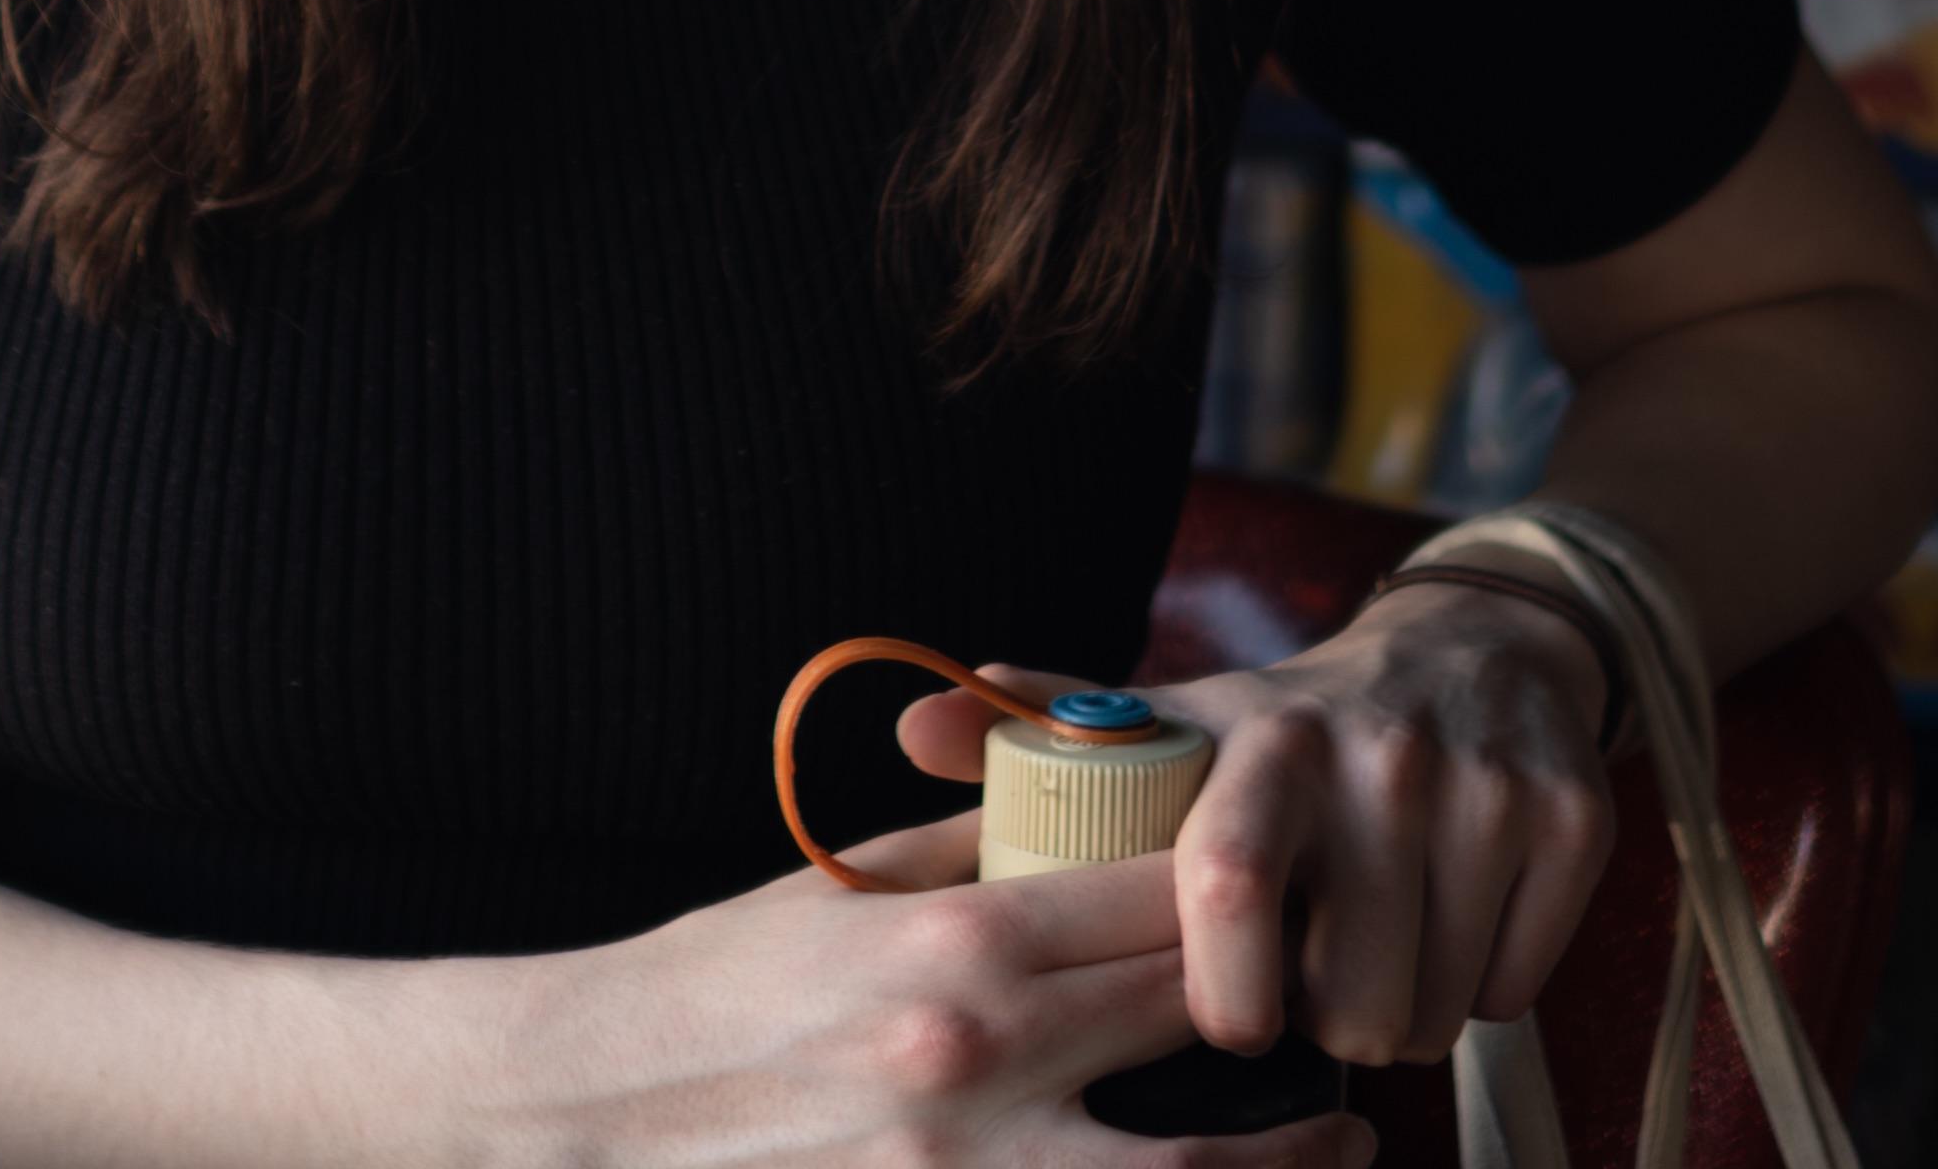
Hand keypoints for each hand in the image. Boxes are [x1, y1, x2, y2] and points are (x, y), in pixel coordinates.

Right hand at [456, 825, 1369, 1168]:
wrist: (593, 1112)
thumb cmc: (714, 988)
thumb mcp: (839, 889)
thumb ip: (971, 850)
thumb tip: (1082, 804)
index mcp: (960, 941)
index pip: (1168, 899)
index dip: (1252, 890)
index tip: (1294, 886)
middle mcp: (985, 1054)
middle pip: (1196, 1019)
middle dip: (1276, 1006)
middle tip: (1337, 999)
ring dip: (1285, 1154)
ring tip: (1344, 1139)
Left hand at [887, 594, 1612, 1069]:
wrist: (1477, 647)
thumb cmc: (1293, 725)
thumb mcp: (1178, 719)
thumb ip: (1047, 733)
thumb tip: (906, 726)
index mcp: (1266, 739)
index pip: (1230, 879)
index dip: (1225, 985)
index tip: (1228, 1025)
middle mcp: (1380, 754)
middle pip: (1348, 988)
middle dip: (1326, 1024)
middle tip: (1312, 982)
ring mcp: (1486, 787)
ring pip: (1434, 1007)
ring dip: (1400, 1015)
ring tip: (1371, 954)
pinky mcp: (1572, 820)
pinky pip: (1514, 986)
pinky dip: (1481, 988)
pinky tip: (1450, 925)